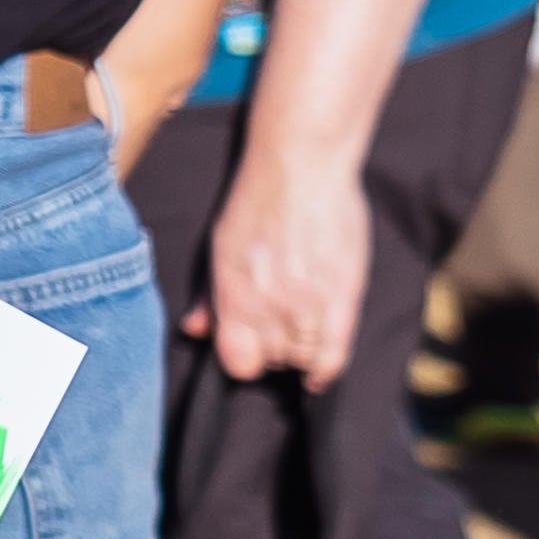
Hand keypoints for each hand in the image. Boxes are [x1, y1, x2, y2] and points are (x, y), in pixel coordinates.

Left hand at [193, 138, 366, 384]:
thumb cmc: (256, 202)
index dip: (242, 360)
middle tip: (278, 330)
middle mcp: (268, 306)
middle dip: (272, 351)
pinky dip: (326, 368)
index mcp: (233, 294)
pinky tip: (319, 372)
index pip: (236, 361)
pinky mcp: (344, 295)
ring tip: (300, 333)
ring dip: (300, 353)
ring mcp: (307, 303)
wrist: (302, 166)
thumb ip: (210, 295)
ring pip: (303, 358)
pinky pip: (335, 354)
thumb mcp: (220, 247)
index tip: (249, 349)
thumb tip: (194, 330)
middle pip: (272, 360)